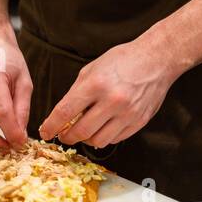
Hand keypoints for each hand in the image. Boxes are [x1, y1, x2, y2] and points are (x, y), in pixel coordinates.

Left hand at [39, 39, 178, 148]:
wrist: (155, 60)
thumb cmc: (122, 61)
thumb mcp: (92, 69)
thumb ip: (76, 92)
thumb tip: (62, 116)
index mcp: (96, 84)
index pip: (65, 112)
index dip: (51, 126)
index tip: (45, 132)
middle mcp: (112, 101)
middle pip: (81, 132)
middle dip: (67, 137)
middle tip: (63, 135)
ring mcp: (127, 113)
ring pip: (98, 141)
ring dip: (86, 139)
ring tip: (83, 131)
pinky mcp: (139, 122)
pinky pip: (115, 139)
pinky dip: (104, 137)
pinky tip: (102, 127)